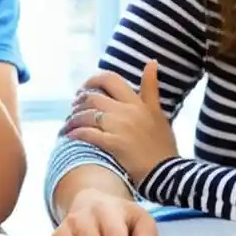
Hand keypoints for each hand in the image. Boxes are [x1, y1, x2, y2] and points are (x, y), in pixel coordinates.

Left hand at [62, 61, 175, 186]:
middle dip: (78, 102)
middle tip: (73, 110)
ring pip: (86, 115)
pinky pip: (87, 134)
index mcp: (137, 102)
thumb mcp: (158, 112)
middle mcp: (127, 111)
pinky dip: (75, 133)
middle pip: (93, 97)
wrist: (166, 172)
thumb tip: (151, 62)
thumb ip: (151, 88)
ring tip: (68, 125)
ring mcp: (119, 127)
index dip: (92, 81)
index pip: (111, 80)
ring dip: (72, 119)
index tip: (84, 89)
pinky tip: (70, 136)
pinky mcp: (113, 144)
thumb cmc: (162, 145)